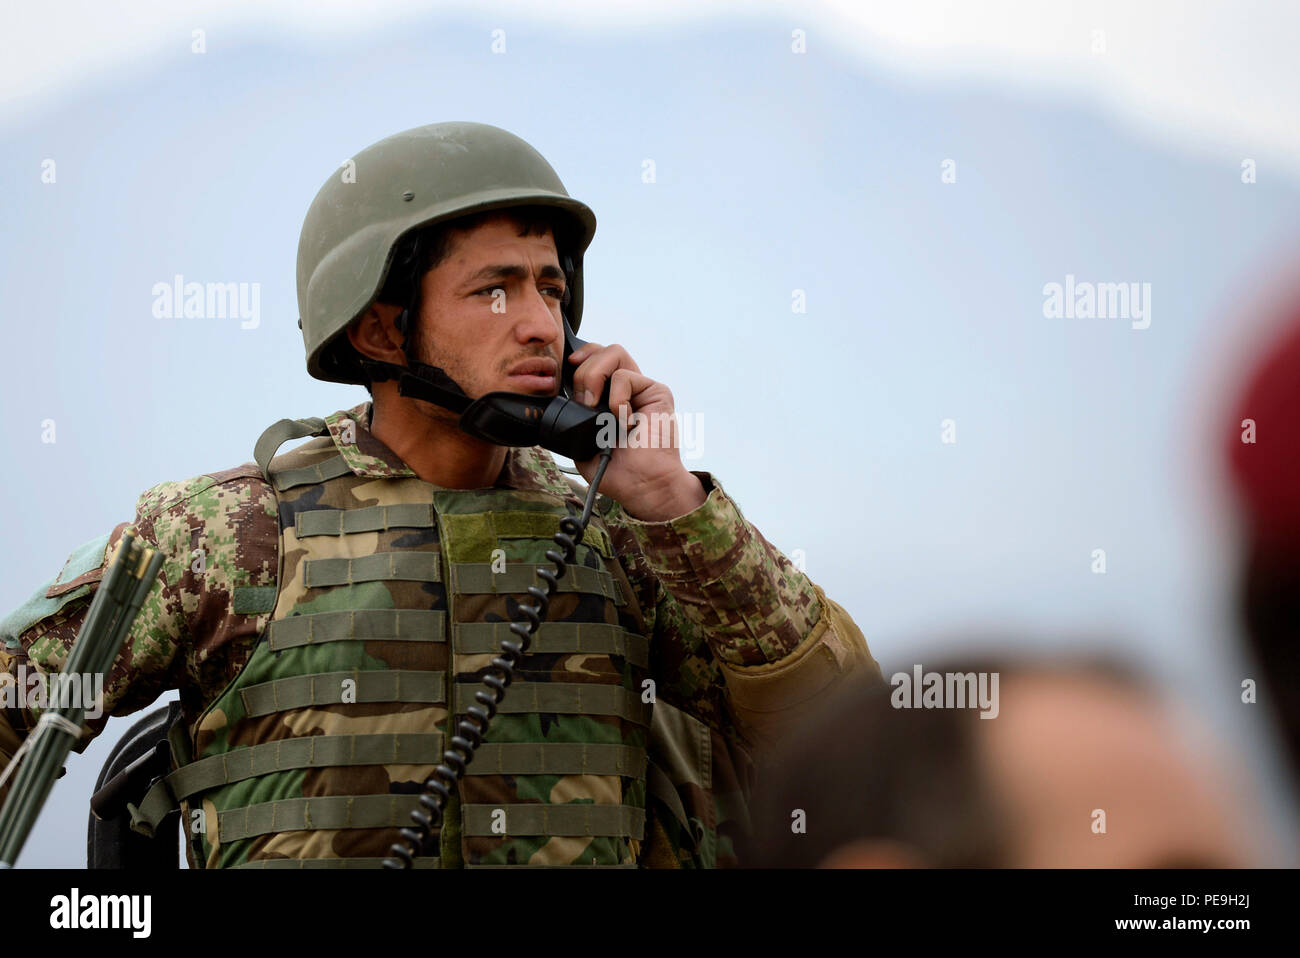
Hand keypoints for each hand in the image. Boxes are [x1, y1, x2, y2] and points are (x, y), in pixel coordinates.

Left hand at [566, 342, 705, 520]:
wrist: (643, 485)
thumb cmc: (616, 472)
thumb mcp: (580, 445)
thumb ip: (571, 420)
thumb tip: (561, 401)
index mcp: (606, 398)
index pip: (593, 359)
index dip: (579, 358)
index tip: (567, 370)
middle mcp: (624, 389)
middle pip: (600, 350)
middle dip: (582, 371)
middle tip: (583, 402)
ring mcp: (640, 389)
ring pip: (613, 353)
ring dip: (595, 376)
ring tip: (595, 405)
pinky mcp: (656, 391)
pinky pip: (626, 376)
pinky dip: (617, 398)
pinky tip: (622, 420)